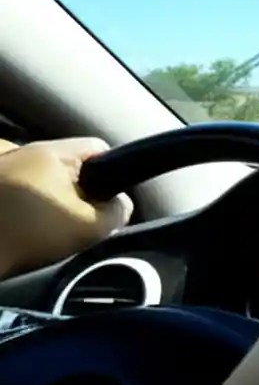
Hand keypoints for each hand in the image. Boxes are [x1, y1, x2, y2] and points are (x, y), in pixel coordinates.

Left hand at [0, 138, 132, 276]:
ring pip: (40, 179)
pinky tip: (19, 228)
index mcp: (51, 151)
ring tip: (44, 228)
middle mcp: (21, 150)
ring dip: (46, 198)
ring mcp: (0, 167)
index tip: (108, 202)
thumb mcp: (88, 229)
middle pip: (69, 167)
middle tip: (77, 221)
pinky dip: (21, 206)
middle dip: (78, 191)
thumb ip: (117, 212)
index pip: (100, 149)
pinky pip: (16, 191)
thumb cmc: (26, 235)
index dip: (113, 174)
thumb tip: (121, 205)